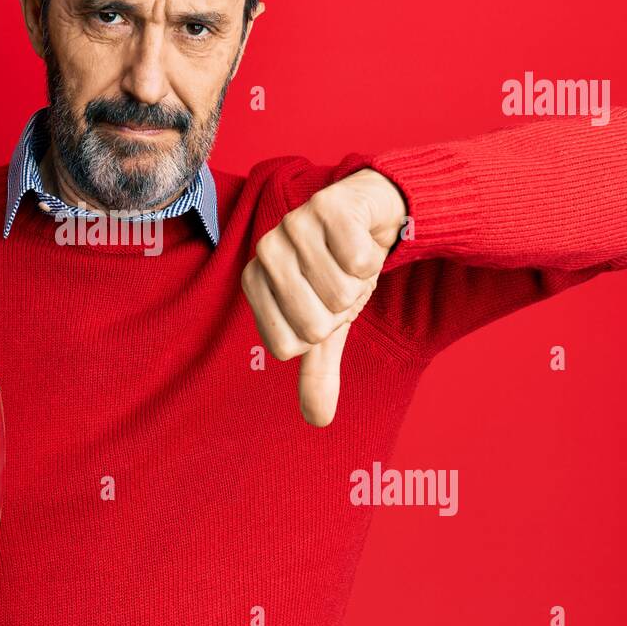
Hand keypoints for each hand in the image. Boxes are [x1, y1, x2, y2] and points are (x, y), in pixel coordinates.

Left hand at [241, 168, 405, 425]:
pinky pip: (358, 259)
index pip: (288, 346)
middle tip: (340, 282)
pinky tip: (362, 237)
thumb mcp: (330, 324)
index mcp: (254, 283)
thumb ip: (318, 369)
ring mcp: (292, 225)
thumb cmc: (340, 269)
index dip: (319, 331)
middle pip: (314, 324)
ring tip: (349, 260)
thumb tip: (317, 420)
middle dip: (341, 309)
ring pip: (340, 293)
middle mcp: (265, 252)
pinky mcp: (327, 205)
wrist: (371, 215)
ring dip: (359, 281)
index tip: (322, 305)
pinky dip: (371, 255)